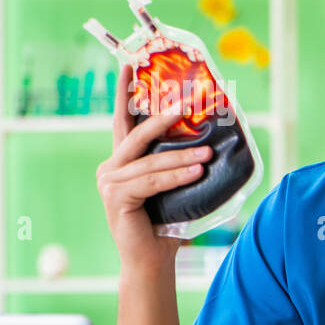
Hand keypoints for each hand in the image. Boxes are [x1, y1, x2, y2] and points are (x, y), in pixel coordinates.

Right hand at [96, 64, 213, 273]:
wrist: (152, 259)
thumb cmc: (167, 222)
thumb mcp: (176, 185)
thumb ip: (181, 163)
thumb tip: (214, 141)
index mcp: (122, 160)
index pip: (124, 121)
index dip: (125, 92)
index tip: (130, 65)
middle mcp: (110, 167)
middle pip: (137, 134)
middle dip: (162, 117)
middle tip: (186, 102)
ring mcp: (109, 182)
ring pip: (151, 162)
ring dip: (183, 156)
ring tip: (209, 153)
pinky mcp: (115, 198)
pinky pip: (151, 182)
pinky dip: (176, 176)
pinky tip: (197, 172)